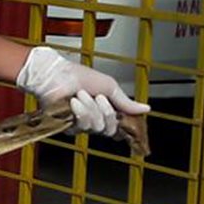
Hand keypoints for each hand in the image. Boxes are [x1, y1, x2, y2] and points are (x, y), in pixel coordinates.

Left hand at [15, 46, 149, 135]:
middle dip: (106, 110)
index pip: (119, 128)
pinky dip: (81, 111)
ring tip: (81, 95)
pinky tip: (74, 101)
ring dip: (91, 108)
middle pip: (110, 129)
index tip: (125, 117)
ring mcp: (80, 125)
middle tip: (98, 96)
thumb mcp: (109, 86)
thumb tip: (147, 109)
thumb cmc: (78, 76)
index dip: (124, 126)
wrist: (57, 74)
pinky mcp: (67, 126)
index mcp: (104, 112)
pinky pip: (83, 125)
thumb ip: (125, 101)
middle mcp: (93, 120)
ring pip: (98, 127)